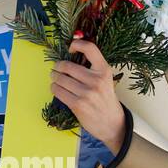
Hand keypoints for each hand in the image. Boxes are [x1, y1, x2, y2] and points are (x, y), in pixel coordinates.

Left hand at [50, 37, 125, 153]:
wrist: (113, 124)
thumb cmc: (105, 99)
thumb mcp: (105, 80)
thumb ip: (92, 68)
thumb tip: (70, 54)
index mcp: (104, 71)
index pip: (90, 48)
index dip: (77, 44)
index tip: (70, 48)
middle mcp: (96, 80)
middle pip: (67, 66)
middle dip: (58, 67)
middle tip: (56, 69)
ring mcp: (87, 93)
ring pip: (60, 78)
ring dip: (54, 78)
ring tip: (56, 79)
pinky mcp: (78, 104)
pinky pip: (58, 91)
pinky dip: (54, 88)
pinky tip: (57, 89)